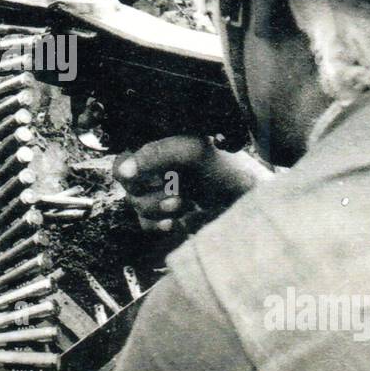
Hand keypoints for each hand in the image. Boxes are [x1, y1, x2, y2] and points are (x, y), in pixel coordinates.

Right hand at [113, 136, 272, 233]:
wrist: (247, 196)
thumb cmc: (224, 166)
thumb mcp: (192, 152)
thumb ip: (156, 154)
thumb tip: (123, 171)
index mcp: (156, 146)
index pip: (122, 161)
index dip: (129, 171)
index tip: (148, 178)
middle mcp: (153, 168)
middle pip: (128, 186)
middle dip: (150, 193)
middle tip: (176, 192)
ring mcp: (158, 191)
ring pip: (137, 205)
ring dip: (157, 208)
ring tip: (182, 204)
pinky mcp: (165, 213)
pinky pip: (146, 223)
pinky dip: (158, 224)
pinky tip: (174, 223)